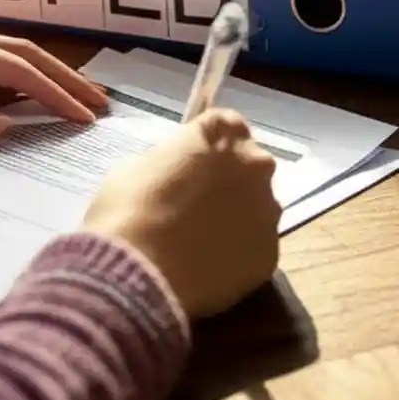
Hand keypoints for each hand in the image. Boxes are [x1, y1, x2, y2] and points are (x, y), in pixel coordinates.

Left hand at [0, 28, 108, 140]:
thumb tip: (3, 128)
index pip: (15, 69)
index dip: (54, 93)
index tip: (85, 118)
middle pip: (24, 57)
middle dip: (66, 80)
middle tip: (102, 107)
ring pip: (10, 66)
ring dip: (48, 83)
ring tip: (81, 106)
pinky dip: (19, 93)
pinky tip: (34, 111)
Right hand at [82, 108, 281, 318]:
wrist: (135, 273)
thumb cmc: (127, 209)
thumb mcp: (139, 166)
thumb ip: (172, 161)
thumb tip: (179, 172)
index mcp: (223, 132)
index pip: (226, 126)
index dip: (208, 148)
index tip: (192, 165)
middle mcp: (256, 165)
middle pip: (249, 167)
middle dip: (229, 181)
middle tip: (197, 206)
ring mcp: (268, 211)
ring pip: (257, 209)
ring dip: (236, 219)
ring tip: (202, 243)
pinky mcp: (270, 253)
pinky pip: (255, 248)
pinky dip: (237, 255)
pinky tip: (209, 268)